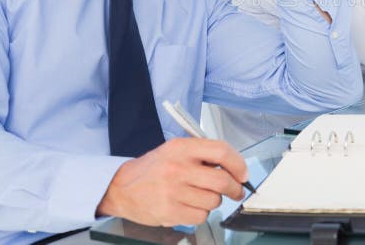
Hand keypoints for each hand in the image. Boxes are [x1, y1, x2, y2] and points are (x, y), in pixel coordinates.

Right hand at [96, 138, 247, 226]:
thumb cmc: (153, 168)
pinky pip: (201, 215)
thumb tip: (234, 167)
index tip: (243, 173)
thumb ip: (202, 154)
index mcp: (181, 148)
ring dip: (214, 201)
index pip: (221, 151)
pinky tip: (190, 206)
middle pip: (222, 180)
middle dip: (235, 188)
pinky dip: (201, 213)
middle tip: (236, 191)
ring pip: (214, 201)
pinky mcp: (169, 212)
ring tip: (201, 196)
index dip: (238, 163)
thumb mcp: (175, 150)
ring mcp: (173, 191)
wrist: (121, 187)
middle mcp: (178, 168)